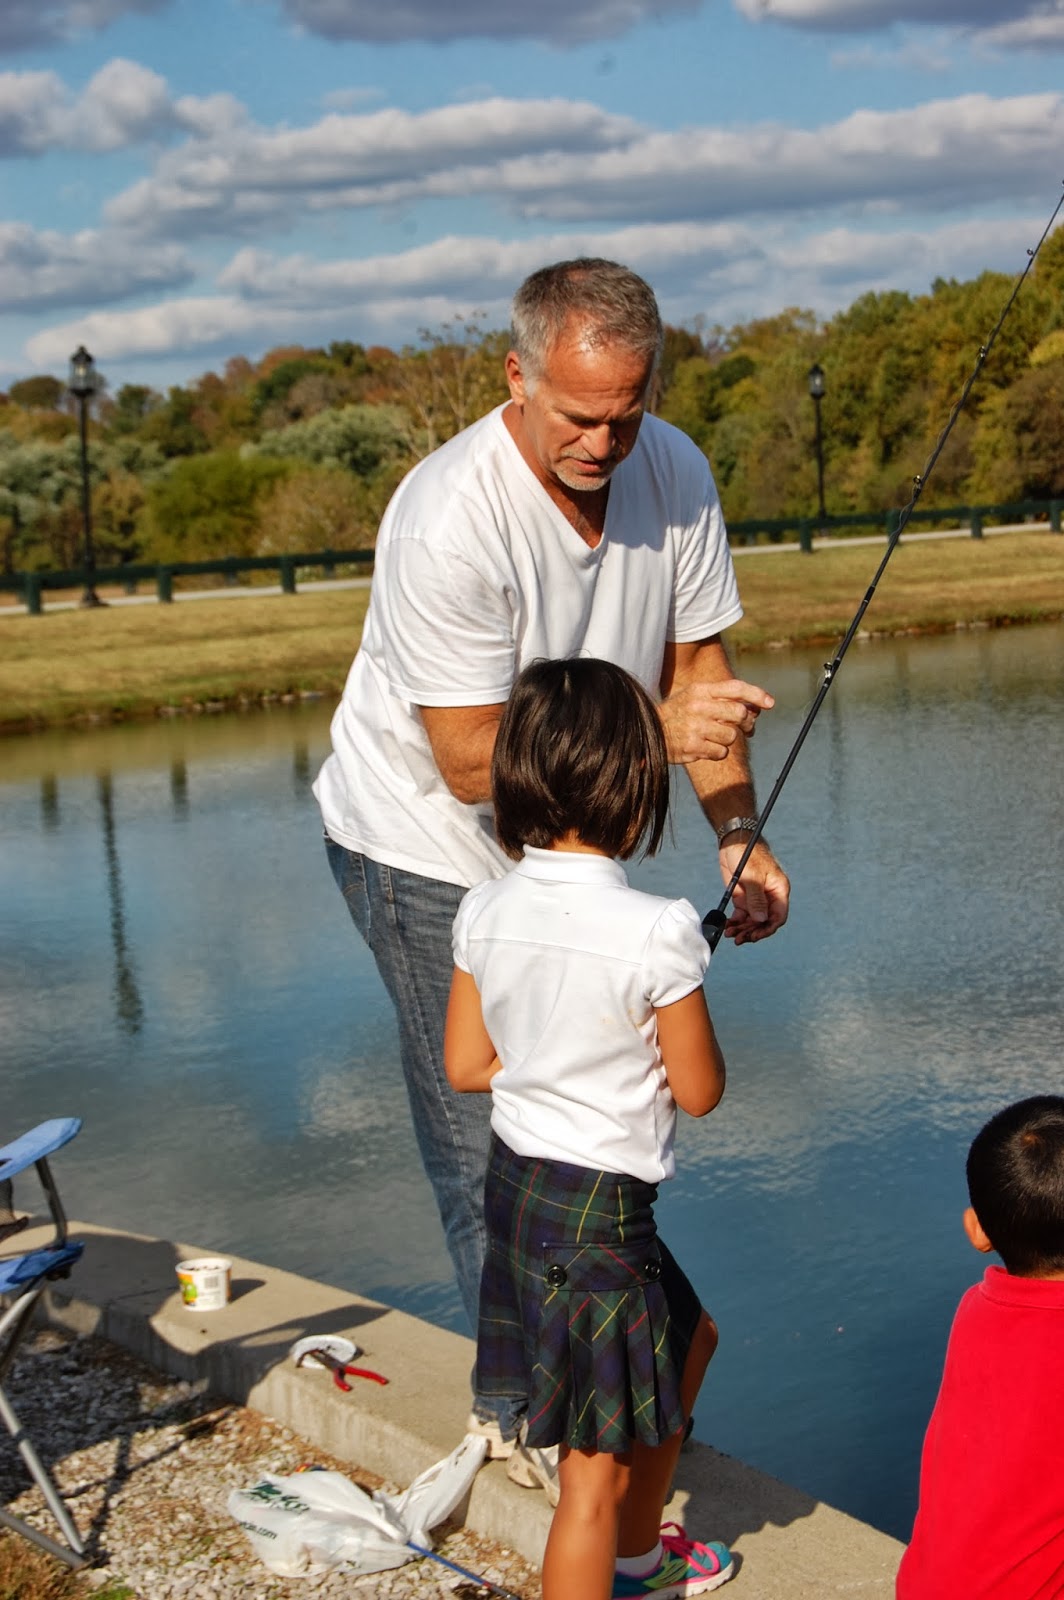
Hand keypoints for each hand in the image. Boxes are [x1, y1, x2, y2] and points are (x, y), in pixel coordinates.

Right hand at [659, 678, 774, 764]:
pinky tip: (705, 747)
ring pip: (732, 735)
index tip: (770, 703)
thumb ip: (722, 698)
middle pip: (739, 713)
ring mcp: (695, 727)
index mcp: (700, 690)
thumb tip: (757, 707)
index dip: (756, 694)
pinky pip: (721, 752)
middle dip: (746, 723)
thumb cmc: (678, 714)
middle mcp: (698, 706)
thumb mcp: (695, 697)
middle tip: (746, 728)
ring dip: (728, 739)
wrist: (649, 732)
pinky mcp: (693, 746)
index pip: (735, 688)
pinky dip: (718, 752)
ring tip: (714, 738)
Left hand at [718, 839, 789, 944]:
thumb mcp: (752, 875)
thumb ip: (756, 898)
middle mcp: (769, 896)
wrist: (734, 841)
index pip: (778, 916)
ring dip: (743, 930)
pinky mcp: (744, 898)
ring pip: (753, 921)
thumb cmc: (747, 852)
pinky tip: (728, 926)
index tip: (754, 935)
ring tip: (730, 934)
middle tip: (739, 939)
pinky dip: (736, 922)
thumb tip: (761, 919)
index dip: (767, 928)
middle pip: (765, 922)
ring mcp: (756, 898)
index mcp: (778, 889)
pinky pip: (742, 915)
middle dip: (753, 932)